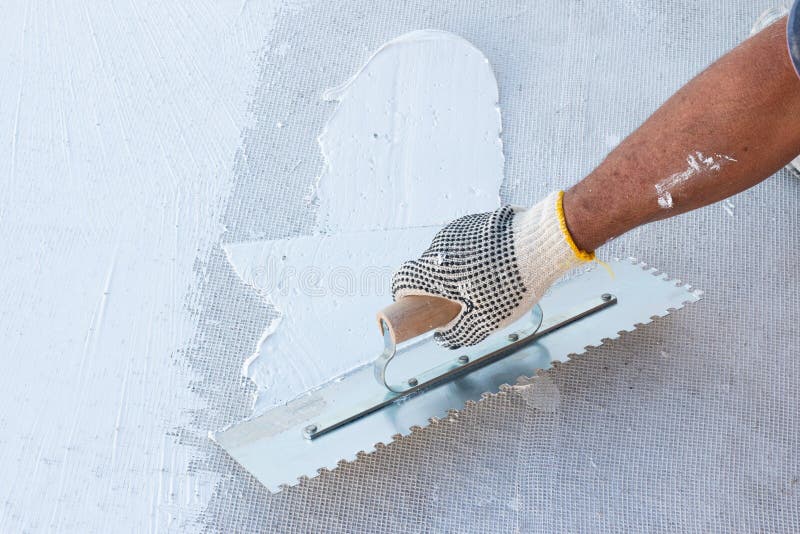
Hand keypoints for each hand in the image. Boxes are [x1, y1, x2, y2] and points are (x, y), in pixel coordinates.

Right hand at [392, 191, 593, 347]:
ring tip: (486, 284)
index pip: (402, 279)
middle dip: (436, 287)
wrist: (541, 244)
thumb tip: (442, 337)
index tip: (414, 306)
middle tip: (459, 303)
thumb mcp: (485, 321)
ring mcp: (457, 231)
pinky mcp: (475, 222)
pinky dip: (471, 256)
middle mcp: (440, 246)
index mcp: (435, 271)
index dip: (402, 295)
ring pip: (446, 255)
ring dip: (455, 271)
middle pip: (425, 268)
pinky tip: (496, 266)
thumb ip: (458, 333)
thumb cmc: (510, 286)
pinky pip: (463, 243)